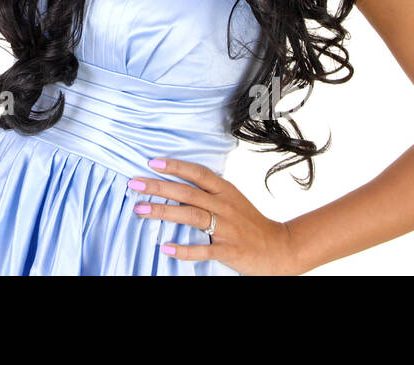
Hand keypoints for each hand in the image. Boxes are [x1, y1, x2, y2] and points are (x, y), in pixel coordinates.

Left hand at [128, 157, 300, 274]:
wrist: (279, 247)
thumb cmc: (250, 223)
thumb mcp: (232, 200)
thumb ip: (209, 192)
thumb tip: (178, 183)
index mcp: (225, 191)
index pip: (198, 173)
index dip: (175, 166)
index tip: (152, 162)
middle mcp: (224, 206)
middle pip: (187, 192)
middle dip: (159, 187)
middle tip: (134, 183)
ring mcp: (227, 228)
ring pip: (191, 216)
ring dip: (164, 212)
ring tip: (140, 210)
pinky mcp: (229, 250)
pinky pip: (203, 249)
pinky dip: (183, 249)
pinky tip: (164, 247)